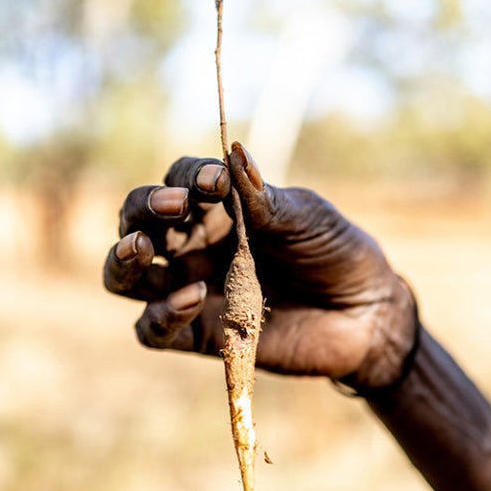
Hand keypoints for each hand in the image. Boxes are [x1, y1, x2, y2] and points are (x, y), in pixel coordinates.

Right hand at [103, 143, 416, 386]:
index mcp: (218, 209)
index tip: (215, 182)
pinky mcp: (200, 336)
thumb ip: (263, 196)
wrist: (367, 314)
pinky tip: (192, 299)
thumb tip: (231, 154)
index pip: (177, 180)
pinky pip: (153, 330)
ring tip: (140, 249)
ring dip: (123, 261)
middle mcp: (195, 246)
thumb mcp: (305, 217)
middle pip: (137, 222)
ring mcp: (192, 290)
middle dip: (141, 209)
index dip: (186, 177)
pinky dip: (160, 315)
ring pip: (127, 276)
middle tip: (173, 206)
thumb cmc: (336, 253)